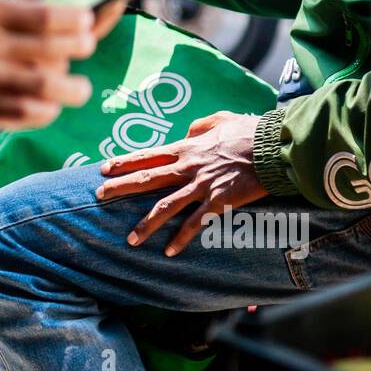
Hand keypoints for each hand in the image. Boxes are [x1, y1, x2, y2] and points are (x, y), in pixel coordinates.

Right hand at [0, 0, 99, 127]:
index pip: (52, 14)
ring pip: (50, 87)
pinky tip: (48, 102)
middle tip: (81, 47)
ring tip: (75, 86)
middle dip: (81, 48)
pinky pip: (31, 113)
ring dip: (74, 87)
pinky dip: (48, 109)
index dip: (81, 19)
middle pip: (57, 50)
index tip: (86, 20)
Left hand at [96, 110, 266, 256]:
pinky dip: (182, 238)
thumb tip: (189, 131)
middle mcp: (188, 167)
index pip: (147, 156)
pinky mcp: (219, 201)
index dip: (124, 162)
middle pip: (146, 179)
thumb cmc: (250, 131)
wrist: (273, 146)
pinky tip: (170, 252)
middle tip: (97, 196)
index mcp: (187, 148)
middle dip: (119, 188)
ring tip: (130, 240)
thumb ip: (202, 125)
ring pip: (166, 207)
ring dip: (146, 224)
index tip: (104, 169)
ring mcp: (202, 185)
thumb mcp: (222, 119)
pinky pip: (196, 223)